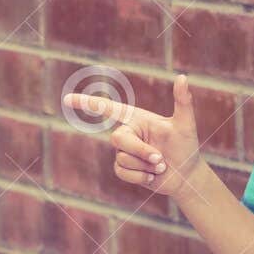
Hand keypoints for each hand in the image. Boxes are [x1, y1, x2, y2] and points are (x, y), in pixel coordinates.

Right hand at [61, 73, 205, 200]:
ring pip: (122, 158)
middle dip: (139, 151)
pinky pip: (122, 172)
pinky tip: (152, 176)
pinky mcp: (124, 168)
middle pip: (117, 139)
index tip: (67, 99)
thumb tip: (181, 76)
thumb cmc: (186, 146)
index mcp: (136, 118)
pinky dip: (139, 176)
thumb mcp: (185, 124)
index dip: (87, 103)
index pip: (108, 108)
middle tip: (160, 158)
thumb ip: (183, 101)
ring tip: (161, 166)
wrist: (185, 175)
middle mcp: (127, 132)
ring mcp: (124, 151)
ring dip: (144, 165)